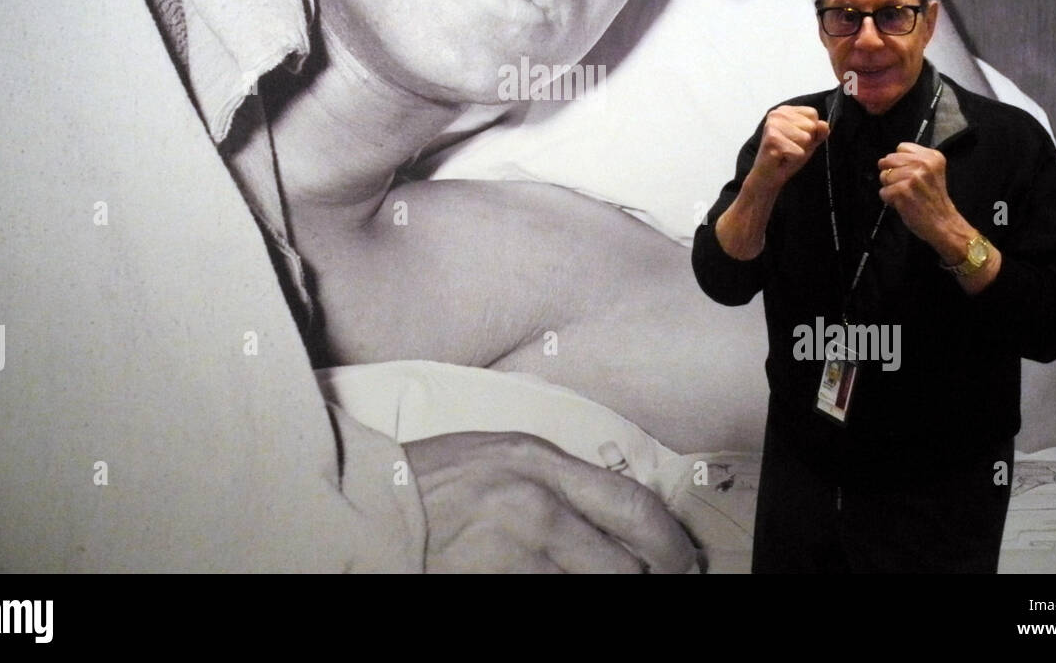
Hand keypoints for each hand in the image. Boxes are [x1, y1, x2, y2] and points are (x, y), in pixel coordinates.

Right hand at [402, 431, 696, 572]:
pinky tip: (563, 588)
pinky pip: (551, 601)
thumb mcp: (508, 454)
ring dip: (608, 590)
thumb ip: (564, 478)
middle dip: (647, 579)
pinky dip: (567, 598)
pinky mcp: (494, 586)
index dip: (668, 540)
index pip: (630, 504)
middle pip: (623, 562)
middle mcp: (533, 506)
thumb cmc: (440, 477)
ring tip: (608, 583)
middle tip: (658, 582)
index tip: (680, 559)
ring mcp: (512, 553)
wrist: (375, 507)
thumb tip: (621, 517)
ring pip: (593, 588)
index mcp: (539, 462)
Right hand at [751, 105, 829, 193]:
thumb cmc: (786, 157)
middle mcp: (776, 114)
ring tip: (786, 153)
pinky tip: (781, 159)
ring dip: (799, 151)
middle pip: (810, 126)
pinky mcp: (772, 140)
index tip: (796, 139)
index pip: (812, 114)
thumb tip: (824, 124)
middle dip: (805, 142)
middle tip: (790, 148)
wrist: (768, 177)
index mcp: (784, 110)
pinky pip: (799, 152)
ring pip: (806, 139)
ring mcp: (772, 126)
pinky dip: (793, 159)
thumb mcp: (808, 142)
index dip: (811, 131)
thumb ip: (819, 132)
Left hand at [876, 143, 964, 251]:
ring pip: (884, 176)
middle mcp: (924, 164)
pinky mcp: (902, 190)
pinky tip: (904, 203)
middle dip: (892, 174)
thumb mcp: (932, 172)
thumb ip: (914, 162)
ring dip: (891, 188)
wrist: (943, 223)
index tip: (909, 173)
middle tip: (907, 187)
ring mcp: (913, 177)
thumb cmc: (934, 200)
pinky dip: (890, 200)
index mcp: (932, 156)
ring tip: (907, 196)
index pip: (901, 147)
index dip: (900, 162)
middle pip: (889, 160)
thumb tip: (886, 160)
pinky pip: (883, 192)